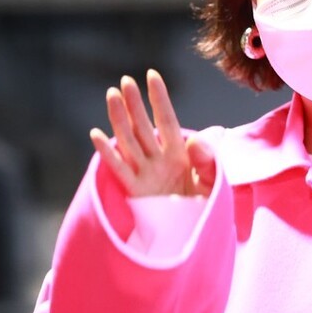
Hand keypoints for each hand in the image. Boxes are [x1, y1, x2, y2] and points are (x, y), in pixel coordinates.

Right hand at [90, 69, 214, 197]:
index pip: (167, 121)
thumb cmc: (206, 208)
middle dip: (135, 105)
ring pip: (129, 142)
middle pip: (144, 127)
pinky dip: (108, 154)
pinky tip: (97, 135)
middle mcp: (159, 160)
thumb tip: (196, 139)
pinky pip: (120, 170)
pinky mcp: (136, 192)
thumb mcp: (214, 184)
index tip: (152, 76)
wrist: (195, 236)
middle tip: (125, 81)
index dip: (160, 99)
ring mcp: (146, 174)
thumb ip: (208, 160)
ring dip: (119, 120)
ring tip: (111, 95)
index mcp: (180, 154)